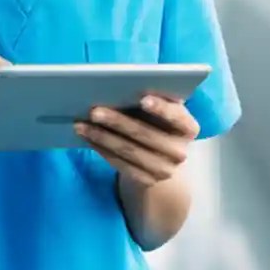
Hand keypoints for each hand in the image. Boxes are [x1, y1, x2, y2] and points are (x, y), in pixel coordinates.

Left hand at [75, 95, 199, 186]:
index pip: (177, 116)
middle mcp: (180, 151)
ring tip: (81, 125)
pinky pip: (120, 164)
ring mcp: (164, 170)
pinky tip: (87, 139)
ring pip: (128, 151)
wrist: (162, 159)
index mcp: (188, 127)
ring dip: (102, 137)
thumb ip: (152, 100)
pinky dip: (101, 150)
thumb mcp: (163, 111)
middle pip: (145, 134)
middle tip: (94, 111)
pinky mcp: (147, 181)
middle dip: (117, 121)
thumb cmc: (158, 123)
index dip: (161, 108)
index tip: (142, 98)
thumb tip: (119, 87)